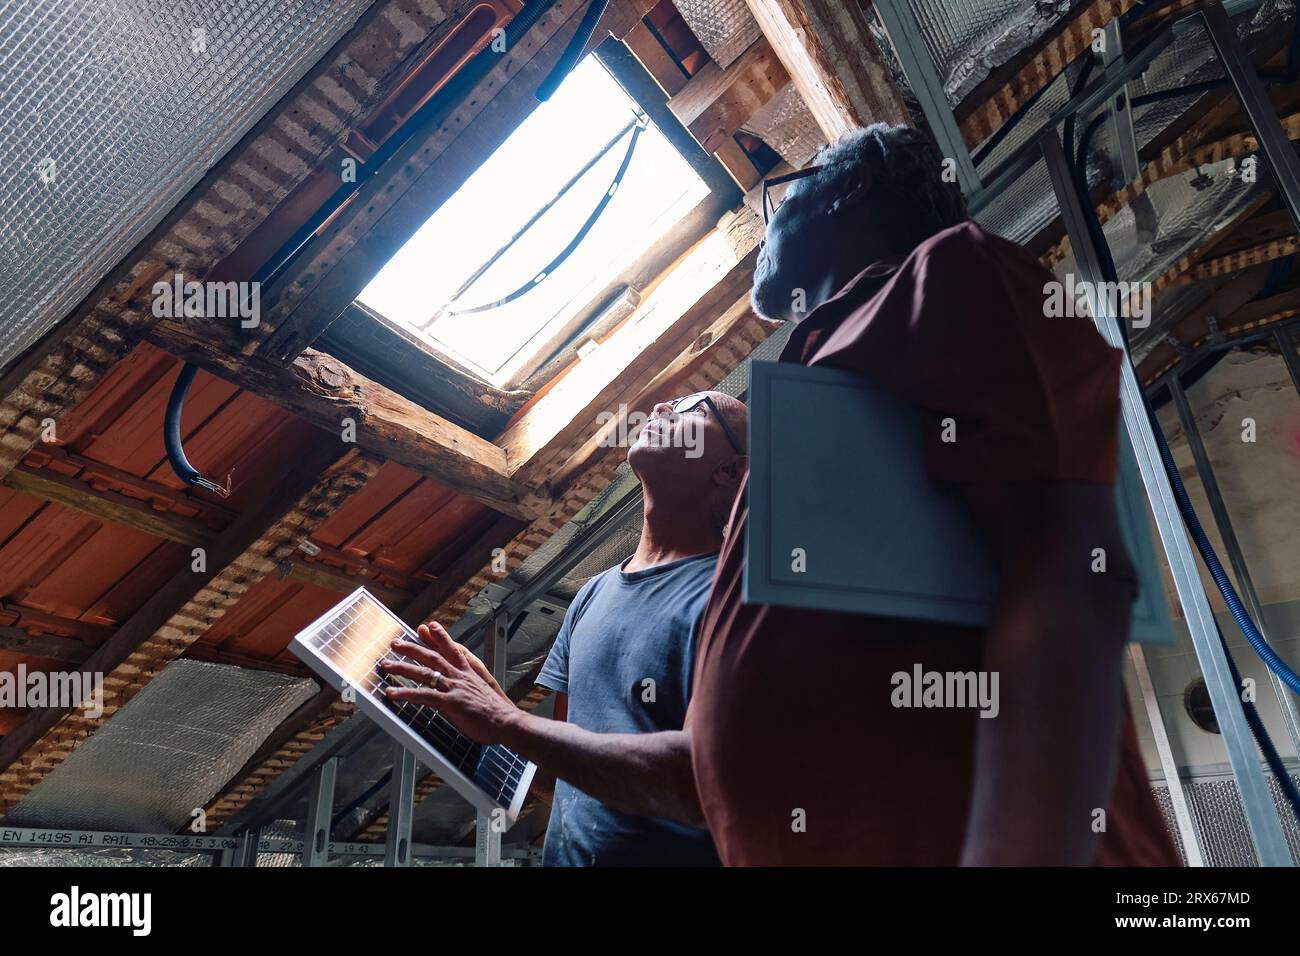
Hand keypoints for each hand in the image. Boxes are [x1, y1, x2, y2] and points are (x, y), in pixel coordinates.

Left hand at [379, 622, 519, 744]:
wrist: (507, 721)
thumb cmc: (496, 712)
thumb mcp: (482, 692)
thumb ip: (468, 687)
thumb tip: (457, 689)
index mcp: (469, 672)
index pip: (451, 648)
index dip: (438, 636)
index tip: (428, 626)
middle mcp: (460, 676)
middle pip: (432, 656)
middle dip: (412, 648)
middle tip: (396, 642)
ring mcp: (454, 687)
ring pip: (424, 672)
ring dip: (402, 667)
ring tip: (386, 664)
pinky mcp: (449, 702)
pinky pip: (423, 696)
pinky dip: (406, 694)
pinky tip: (392, 693)